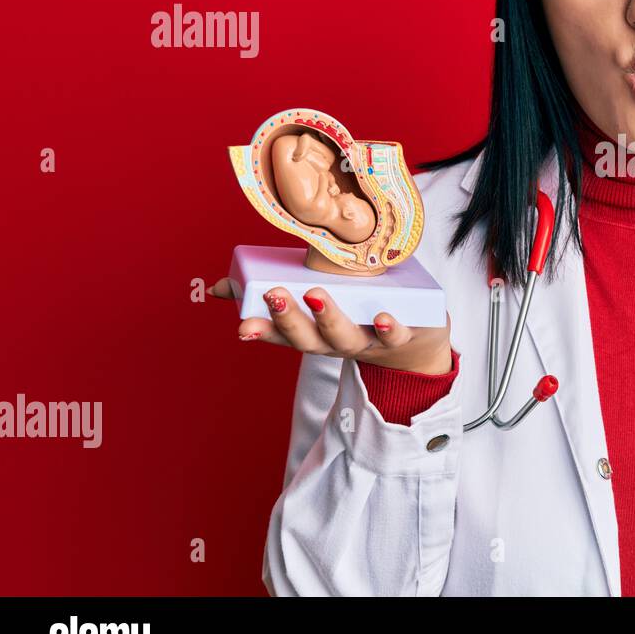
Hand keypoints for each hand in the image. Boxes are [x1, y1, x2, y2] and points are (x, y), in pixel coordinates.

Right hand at [209, 278, 453, 374]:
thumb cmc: (355, 315)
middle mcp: (337, 343)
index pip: (281, 336)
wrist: (414, 345)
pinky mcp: (402, 336)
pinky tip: (381, 316)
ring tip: (317, 296)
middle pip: (309, 339)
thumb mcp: (311, 306)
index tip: (242, 326)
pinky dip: (387, 328)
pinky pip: (395, 336)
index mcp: (313, 334)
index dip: (262, 331)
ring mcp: (369, 342)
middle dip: (290, 319)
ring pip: (346, 338)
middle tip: (275, 296)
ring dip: (330, 319)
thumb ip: (267, 293)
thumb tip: (220, 288)